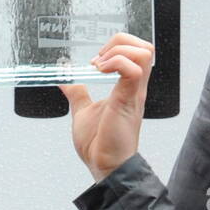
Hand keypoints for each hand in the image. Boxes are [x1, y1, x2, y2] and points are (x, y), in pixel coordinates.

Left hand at [58, 34, 154, 182]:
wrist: (105, 167)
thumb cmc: (99, 146)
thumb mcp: (83, 112)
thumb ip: (77, 94)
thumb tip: (64, 79)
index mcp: (127, 89)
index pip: (138, 53)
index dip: (118, 47)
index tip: (96, 62)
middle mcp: (135, 88)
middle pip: (144, 47)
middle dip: (120, 42)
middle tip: (99, 59)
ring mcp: (134, 93)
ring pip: (143, 53)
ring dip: (118, 51)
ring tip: (100, 66)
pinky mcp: (128, 100)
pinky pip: (132, 69)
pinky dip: (115, 62)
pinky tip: (99, 72)